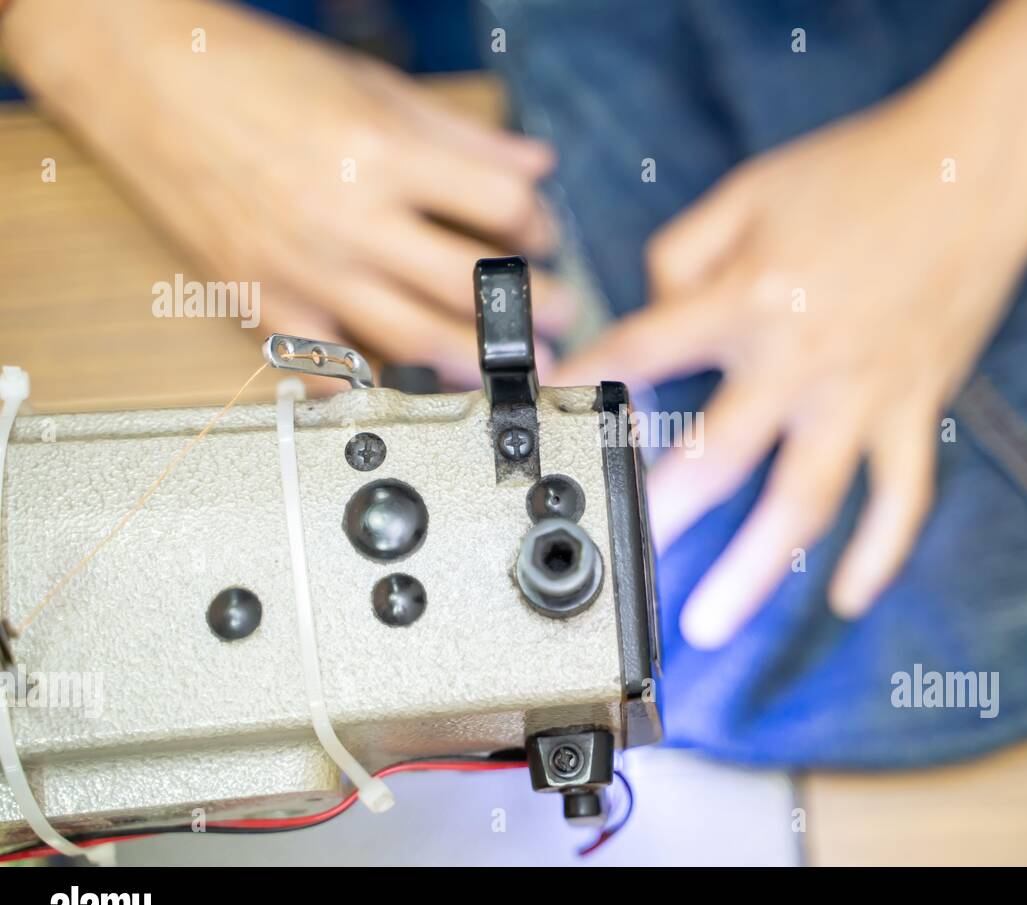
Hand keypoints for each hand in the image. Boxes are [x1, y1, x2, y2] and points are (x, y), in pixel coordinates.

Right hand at [3, 0, 574, 381]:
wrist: (142, 73)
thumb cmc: (251, 71)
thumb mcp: (371, 84)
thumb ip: (462, 133)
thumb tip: (534, 163)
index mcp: (384, 152)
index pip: (502, 205)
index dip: (537, 224)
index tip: (538, 234)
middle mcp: (350, 216)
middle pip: (471, 284)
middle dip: (529, 309)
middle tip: (554, 320)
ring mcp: (305, 267)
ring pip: (414, 338)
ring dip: (473, 360)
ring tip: (503, 365)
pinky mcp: (262, 300)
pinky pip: (331, 365)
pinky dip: (372, 381)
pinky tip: (404, 381)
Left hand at [557, 0, 1026, 646]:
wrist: (976, 164)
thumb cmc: (858, 171)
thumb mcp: (748, 189)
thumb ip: (682, 253)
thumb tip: (653, 312)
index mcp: (750, 297)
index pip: (645, 351)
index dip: (585, 385)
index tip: (547, 422)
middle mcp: (802, 358)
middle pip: (719, 454)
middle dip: (660, 511)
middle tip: (619, 558)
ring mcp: (864, 395)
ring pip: (806, 501)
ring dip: (756, 569)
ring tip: (711, 624)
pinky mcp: (918, 408)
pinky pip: (904, 498)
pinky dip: (880, 552)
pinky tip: (848, 594)